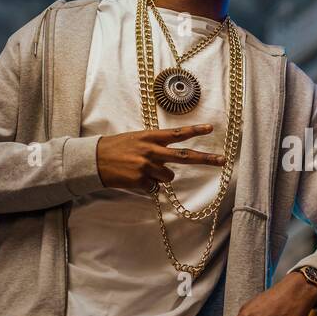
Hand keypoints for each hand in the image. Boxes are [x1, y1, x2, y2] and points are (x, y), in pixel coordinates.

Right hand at [95, 124, 224, 192]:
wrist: (94, 160)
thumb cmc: (116, 149)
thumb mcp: (136, 139)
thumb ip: (155, 146)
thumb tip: (171, 161)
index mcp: (150, 137)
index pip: (177, 133)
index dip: (195, 130)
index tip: (211, 128)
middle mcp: (151, 150)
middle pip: (184, 156)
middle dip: (205, 158)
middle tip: (223, 160)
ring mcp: (147, 166)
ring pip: (168, 177)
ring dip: (159, 177)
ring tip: (141, 171)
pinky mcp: (141, 181)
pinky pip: (154, 187)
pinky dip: (147, 185)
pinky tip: (133, 179)